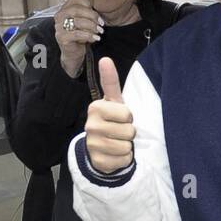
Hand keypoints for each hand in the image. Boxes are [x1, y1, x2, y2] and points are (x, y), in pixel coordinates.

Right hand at [55, 0, 103, 76]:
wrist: (74, 53)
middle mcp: (60, 16)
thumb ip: (87, 3)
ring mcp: (59, 27)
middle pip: (78, 9)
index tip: (96, 12)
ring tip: (99, 32)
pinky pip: (78, 34)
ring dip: (92, 27)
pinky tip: (95, 38)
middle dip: (93, 16)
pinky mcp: (62, 37)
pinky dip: (89, 36)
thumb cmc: (79, 36)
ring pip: (78, 21)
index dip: (88, 3)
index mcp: (65, 8)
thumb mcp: (85, 18)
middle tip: (101, 24)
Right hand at [84, 58, 134, 173]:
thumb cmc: (111, 121)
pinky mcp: (98, 162)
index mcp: (95, 109)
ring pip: (126, 146)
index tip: (120, 118)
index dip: (128, 118)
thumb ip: (111, 82)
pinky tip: (115, 154)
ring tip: (117, 142)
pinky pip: (123, 160)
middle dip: (128, 133)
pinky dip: (123, 159)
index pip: (127, 114)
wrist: (100, 148)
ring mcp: (93, 145)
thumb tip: (106, 59)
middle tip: (119, 132)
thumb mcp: (112, 102)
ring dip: (127, 146)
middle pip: (129, 131)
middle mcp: (91, 126)